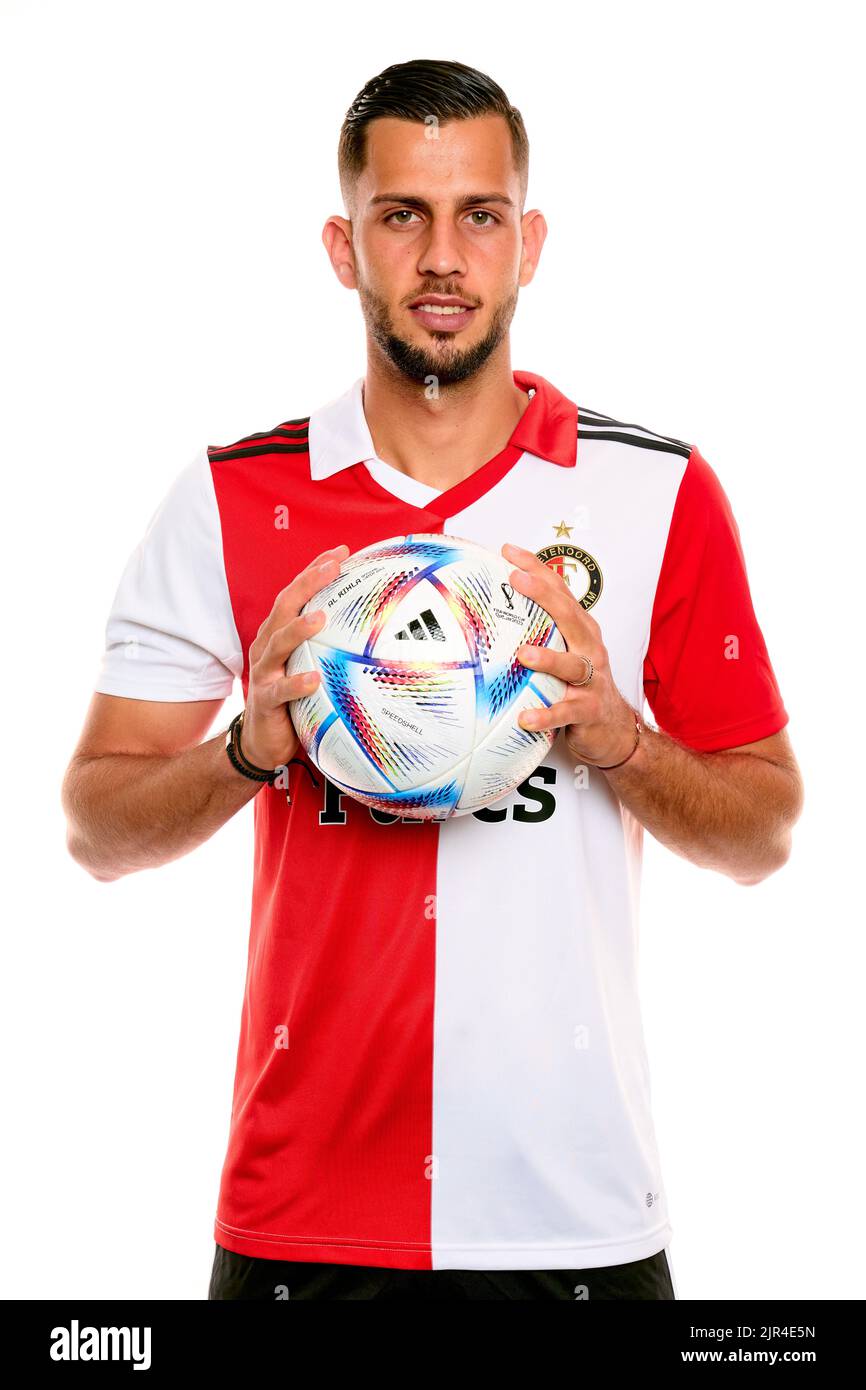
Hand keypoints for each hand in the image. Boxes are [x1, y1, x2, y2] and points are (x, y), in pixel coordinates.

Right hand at [240, 543, 350, 770]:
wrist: (261, 743)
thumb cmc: (293, 700)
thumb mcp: (310, 667)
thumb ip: (330, 648)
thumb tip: (377, 633)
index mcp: (279, 634)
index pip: (295, 593)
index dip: (315, 570)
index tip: (341, 551)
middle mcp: (268, 646)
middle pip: (284, 606)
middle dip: (307, 583)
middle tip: (332, 567)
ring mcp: (264, 672)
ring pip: (277, 643)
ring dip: (299, 629)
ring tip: (321, 617)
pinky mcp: (265, 700)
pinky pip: (280, 690)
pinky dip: (296, 684)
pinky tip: (314, 679)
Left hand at [501, 541, 637, 767]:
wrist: (613, 729)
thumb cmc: (579, 686)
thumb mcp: (561, 652)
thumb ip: (535, 633)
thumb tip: (485, 617)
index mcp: (580, 630)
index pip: (559, 591)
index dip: (536, 568)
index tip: (508, 551)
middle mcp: (588, 648)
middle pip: (568, 615)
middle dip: (543, 595)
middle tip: (516, 580)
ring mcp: (591, 679)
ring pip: (572, 665)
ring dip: (549, 658)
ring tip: (524, 654)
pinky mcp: (588, 710)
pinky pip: (565, 712)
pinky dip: (546, 715)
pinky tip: (526, 718)